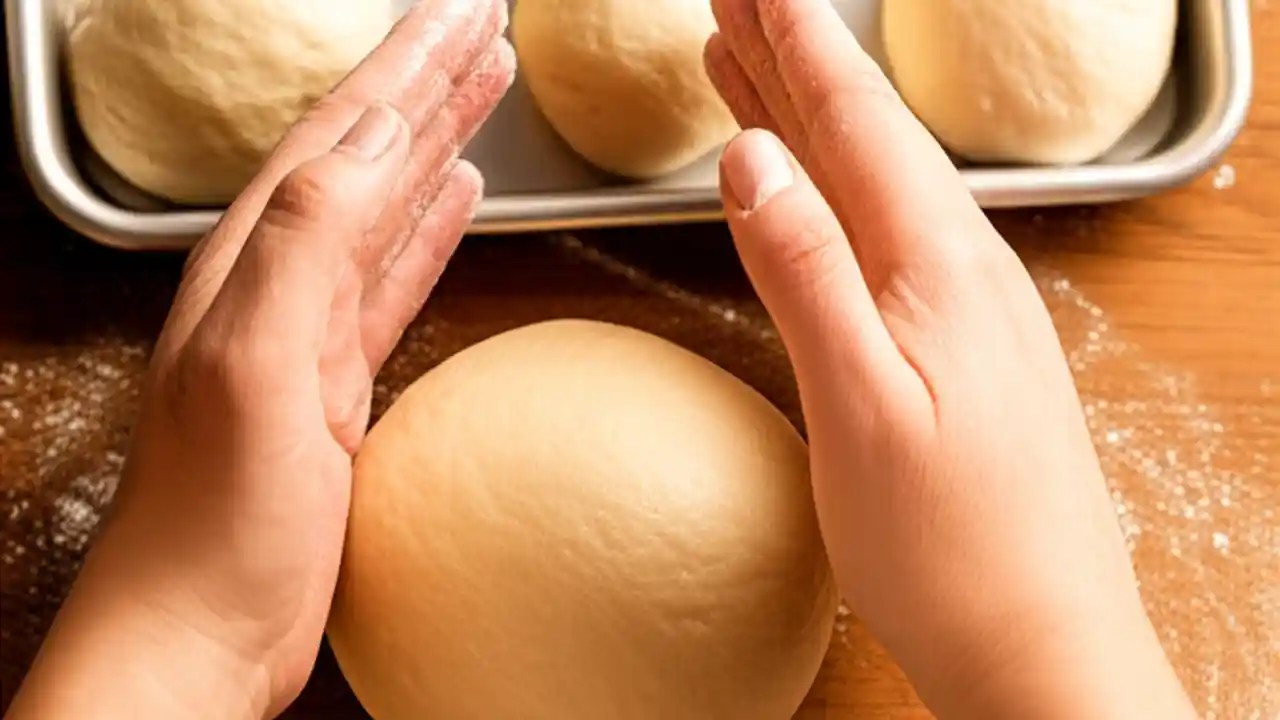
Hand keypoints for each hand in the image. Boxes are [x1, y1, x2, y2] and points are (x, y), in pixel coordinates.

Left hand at [8, 1, 513, 716]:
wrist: (199, 632)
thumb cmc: (212, 522)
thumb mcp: (253, 366)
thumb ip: (306, 244)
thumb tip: (374, 140)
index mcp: (256, 260)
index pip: (343, 132)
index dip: (406, 62)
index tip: (465, 9)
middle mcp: (279, 279)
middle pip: (368, 151)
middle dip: (428, 79)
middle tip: (487, 22)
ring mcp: (311, 330)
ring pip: (388, 203)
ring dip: (437, 139)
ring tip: (483, 86)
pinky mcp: (340, 382)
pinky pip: (396, 277)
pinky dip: (430, 227)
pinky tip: (458, 198)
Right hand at [706, 0, 1193, 716]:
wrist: (1042, 645)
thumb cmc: (949, 546)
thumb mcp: (857, 406)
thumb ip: (807, 271)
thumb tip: (752, 158)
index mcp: (936, 263)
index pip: (854, 121)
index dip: (794, 43)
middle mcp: (965, 266)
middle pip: (867, 135)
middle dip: (796, 58)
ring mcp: (973, 307)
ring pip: (879, 179)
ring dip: (815, 117)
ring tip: (754, 67)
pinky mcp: (969, 348)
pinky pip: (895, 231)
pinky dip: (844, 186)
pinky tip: (824, 186)